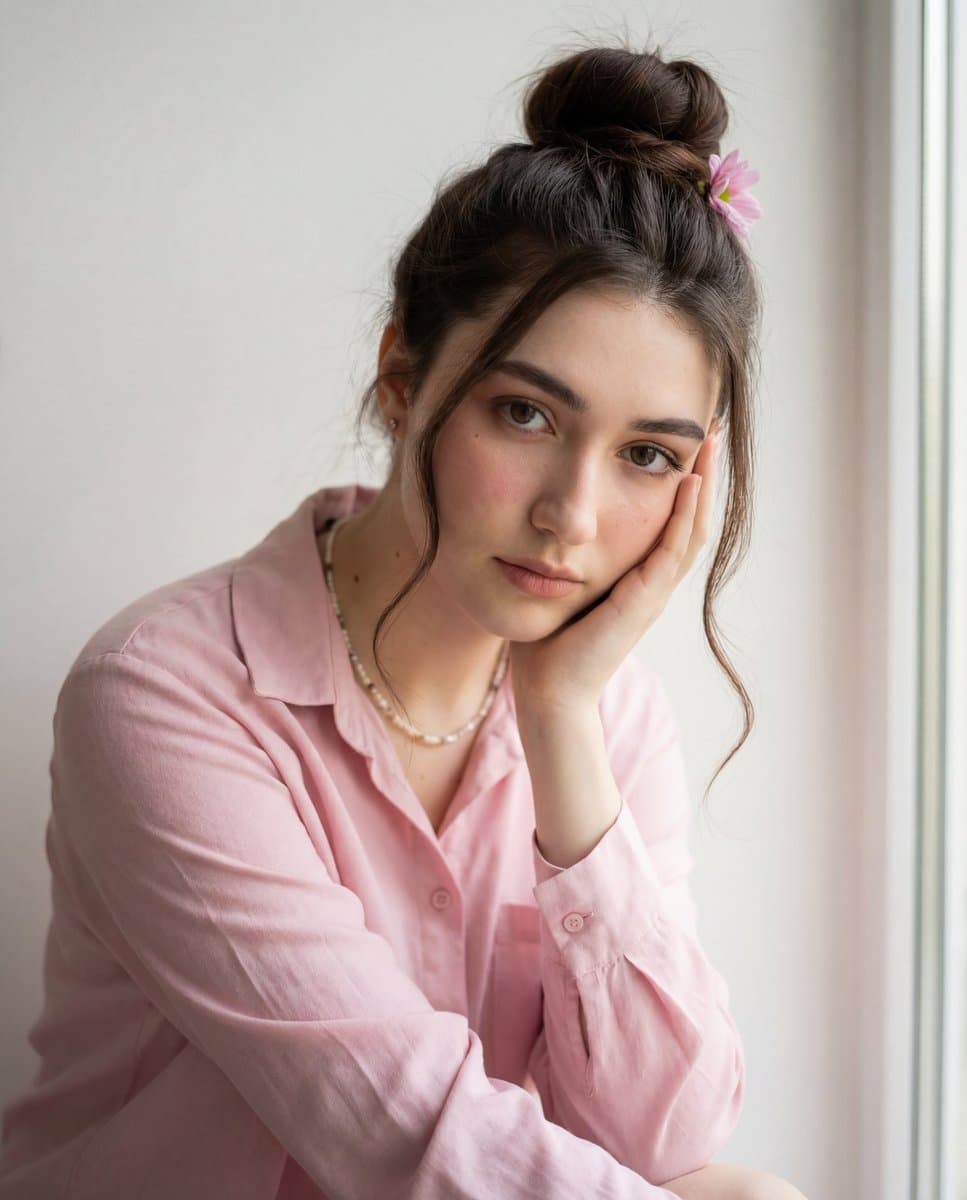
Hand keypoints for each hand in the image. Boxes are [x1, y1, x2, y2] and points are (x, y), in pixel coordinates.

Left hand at [509, 422, 721, 713]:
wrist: (549, 689)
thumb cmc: (548, 640)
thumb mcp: (559, 581)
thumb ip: (563, 552)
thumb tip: (542, 515)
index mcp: (637, 575)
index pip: (671, 518)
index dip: (682, 479)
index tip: (683, 437)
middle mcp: (653, 581)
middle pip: (692, 516)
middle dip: (703, 471)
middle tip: (710, 427)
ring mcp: (653, 592)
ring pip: (691, 528)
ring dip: (703, 483)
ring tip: (709, 441)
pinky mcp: (644, 601)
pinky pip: (670, 550)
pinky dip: (682, 515)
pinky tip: (686, 482)